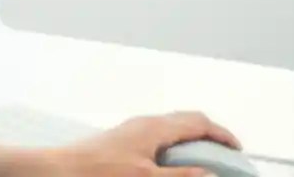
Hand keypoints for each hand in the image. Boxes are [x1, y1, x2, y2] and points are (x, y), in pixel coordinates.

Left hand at [39, 111, 242, 175]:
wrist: (57, 172)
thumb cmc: (96, 173)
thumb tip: (209, 175)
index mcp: (154, 128)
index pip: (198, 122)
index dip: (222, 135)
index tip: (236, 150)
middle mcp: (144, 124)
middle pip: (186, 122)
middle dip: (208, 137)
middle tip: (222, 158)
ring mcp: (131, 132)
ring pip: (171, 132)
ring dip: (189, 145)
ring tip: (199, 166)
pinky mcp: (121, 143)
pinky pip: (156, 141)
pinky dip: (172, 151)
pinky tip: (168, 169)